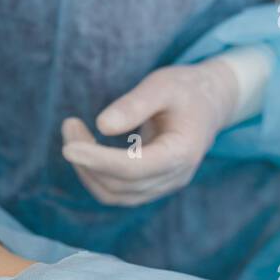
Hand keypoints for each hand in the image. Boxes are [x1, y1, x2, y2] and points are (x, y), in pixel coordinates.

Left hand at [61, 60, 239, 206]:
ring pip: (114, 194)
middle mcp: (174, 177)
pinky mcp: (151, 186)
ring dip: (87, 170)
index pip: (134, 168)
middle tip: (69, 125)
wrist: (210, 104)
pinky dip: (95, 174)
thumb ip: (134, 104)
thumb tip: (102, 125)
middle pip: (120, 185)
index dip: (100, 160)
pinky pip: (117, 191)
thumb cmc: (186, 89)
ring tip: (73, 132)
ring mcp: (163, 186)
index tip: (68, 148)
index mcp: (182, 153)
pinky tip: (86, 147)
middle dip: (88, 160)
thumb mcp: (163, 84)